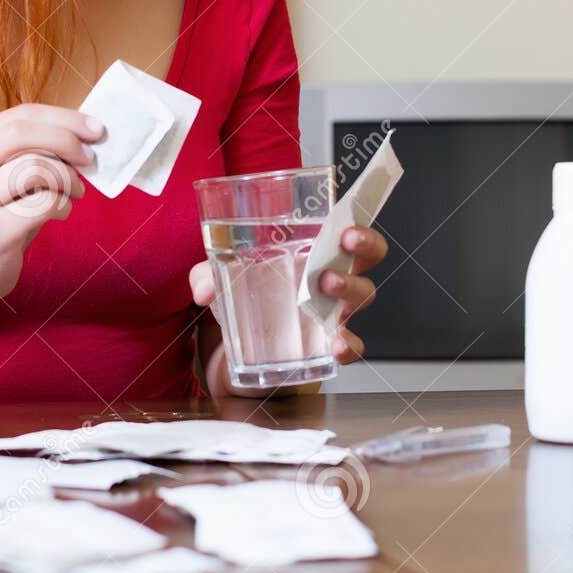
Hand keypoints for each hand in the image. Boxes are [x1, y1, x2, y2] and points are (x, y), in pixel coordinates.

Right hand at [0, 103, 103, 306]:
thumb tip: (84, 133)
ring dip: (67, 178)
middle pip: (21, 133)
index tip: (96, 129)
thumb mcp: (7, 176)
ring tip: (75, 192)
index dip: (63, 118)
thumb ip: (32, 151)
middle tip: (90, 158)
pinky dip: (63, 205)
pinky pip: (43, 205)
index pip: (20, 115)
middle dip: (66, 140)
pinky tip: (60, 213)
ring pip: (35, 168)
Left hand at [189, 226, 387, 397]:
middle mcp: (330, 275)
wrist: (238, 348)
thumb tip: (203, 288)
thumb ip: (207, 275)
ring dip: (349, 287)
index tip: (346, 227)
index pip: (346, 227)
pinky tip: (337, 345)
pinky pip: (353, 344)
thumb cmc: (244, 296)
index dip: (357, 224)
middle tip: (345, 245)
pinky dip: (349, 345)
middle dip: (365, 247)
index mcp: (311, 249)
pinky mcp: (327, 343)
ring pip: (363, 294)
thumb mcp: (221, 278)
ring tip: (327, 285)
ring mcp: (333, 309)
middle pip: (368, 256)